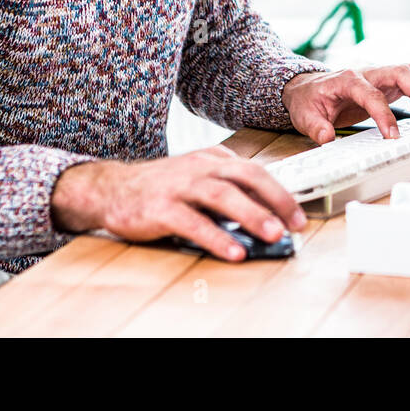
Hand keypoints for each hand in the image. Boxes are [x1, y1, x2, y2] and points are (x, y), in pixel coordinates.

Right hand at [50, 146, 306, 261]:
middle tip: (295, 223)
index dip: (280, 191)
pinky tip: (233, 251)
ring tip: (272, 235)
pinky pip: (193, 223)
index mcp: (211, 159)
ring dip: (251, 215)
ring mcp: (179, 186)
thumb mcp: (196, 176)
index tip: (299, 214)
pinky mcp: (160, 208)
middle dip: (275, 200)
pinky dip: (216, 237)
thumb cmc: (160, 187)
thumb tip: (264, 210)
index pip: (253, 170)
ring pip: (222, 196)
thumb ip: (226, 185)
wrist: (110, 188)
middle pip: (245, 177)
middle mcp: (198, 168)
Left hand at [282, 63, 409, 144]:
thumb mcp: (304, 116)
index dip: (383, 114)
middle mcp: (367, 73)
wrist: (308, 88)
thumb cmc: (309, 100)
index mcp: (347, 79)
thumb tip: (326, 137)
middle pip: (400, 71)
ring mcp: (379, 76)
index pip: (371, 94)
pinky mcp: (387, 83)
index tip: (392, 135)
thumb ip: (316, 127)